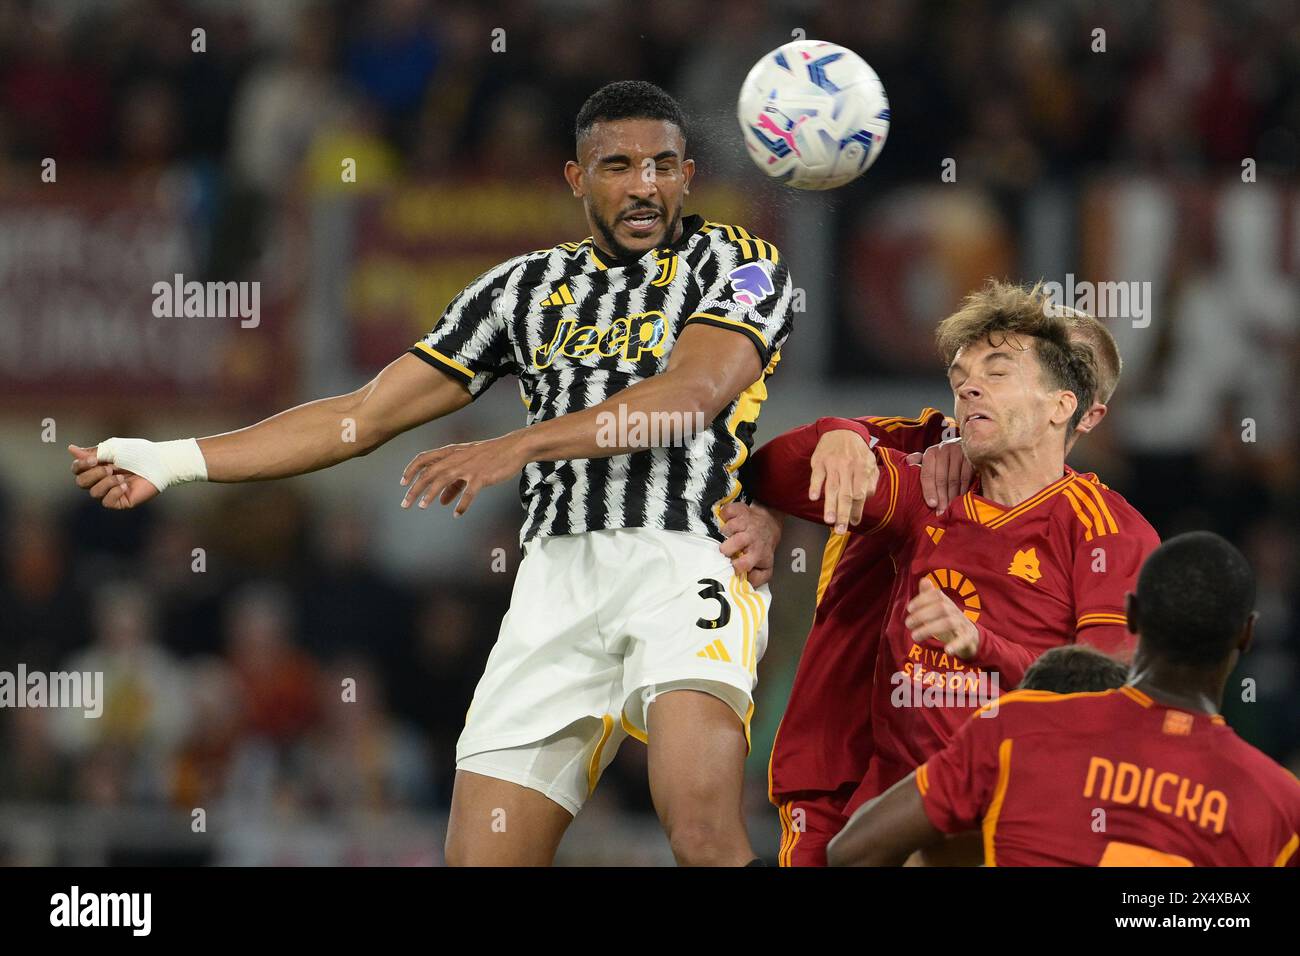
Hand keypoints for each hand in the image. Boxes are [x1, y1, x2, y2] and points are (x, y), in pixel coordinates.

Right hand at [69, 444, 159, 509]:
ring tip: (121, 476)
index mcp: (98, 465)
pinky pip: (106, 502)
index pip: (77, 469)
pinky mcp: (121, 501)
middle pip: (81, 482)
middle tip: (110, 468)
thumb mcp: (113, 449)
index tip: (94, 460)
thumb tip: (70, 449)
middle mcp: (102, 479)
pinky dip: (114, 492)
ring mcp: (111, 491)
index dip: (80, 466)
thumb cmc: (139, 453)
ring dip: (106, 482)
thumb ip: (92, 452)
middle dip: (93, 474)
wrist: (160, 462)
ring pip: (94, 492)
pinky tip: (125, 485)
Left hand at [400, 433, 526, 516]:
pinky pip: (469, 492)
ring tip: (422, 506)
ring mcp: (469, 467)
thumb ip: (453, 483)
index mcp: (452, 453)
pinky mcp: (482, 476)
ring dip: (431, 494)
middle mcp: (457, 458)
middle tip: (405, 503)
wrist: (513, 448)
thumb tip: (440, 501)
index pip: (424, 458)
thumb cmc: (490, 456)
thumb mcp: (468, 465)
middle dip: (415, 488)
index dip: (411, 470)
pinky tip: (457, 513)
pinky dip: (462, 504)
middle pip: (430, 473)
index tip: (402, 483)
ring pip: (444, 480)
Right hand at [719, 500, 782, 587]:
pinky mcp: (740, 509)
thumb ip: (757, 578)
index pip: (745, 563)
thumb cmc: (762, 548)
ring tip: (724, 536)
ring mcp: (746, 522)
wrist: (769, 525)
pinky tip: (725, 520)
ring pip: (728, 527)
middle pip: (736, 542)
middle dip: (726, 548)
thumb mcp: (765, 566)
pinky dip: (723, 514)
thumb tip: (745, 583)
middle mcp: (752, 537)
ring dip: (723, 532)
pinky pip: (727, 510)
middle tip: (723, 550)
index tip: (730, 566)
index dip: (736, 566)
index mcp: (757, 553)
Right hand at [809, 429, 877, 533]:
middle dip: (844, 513)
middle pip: (846, 494)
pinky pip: (817, 475)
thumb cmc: (857, 451)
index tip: (853, 523)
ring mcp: (833, 464)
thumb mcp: (870, 463)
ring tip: (829, 520)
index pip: (860, 494)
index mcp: (862, 469)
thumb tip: (867, 498)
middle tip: (840, 530)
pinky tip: (813, 498)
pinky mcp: (820, 461)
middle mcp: (848, 467)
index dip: (857, 510)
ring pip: (832, 487)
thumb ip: (871, 481)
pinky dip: (815, 487)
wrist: (842, 430)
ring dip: (830, 505)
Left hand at [904, 437, 971, 513]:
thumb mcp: (933, 457)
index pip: (927, 474)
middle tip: (941, 512)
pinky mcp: (971, 456)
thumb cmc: (947, 456)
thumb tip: (908, 461)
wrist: (970, 442)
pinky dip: (964, 490)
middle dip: (941, 498)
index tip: (932, 505)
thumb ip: (920, 461)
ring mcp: (958, 451)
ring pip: (954, 480)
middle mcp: (943, 450)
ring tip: (950, 509)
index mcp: (931, 452)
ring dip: (952, 497)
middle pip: (941, 479)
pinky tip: (961, 499)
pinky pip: (966, 477)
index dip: (929, 491)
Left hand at [904, 578, 978, 658]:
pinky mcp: (968, 638)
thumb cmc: (948, 621)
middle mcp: (955, 611)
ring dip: (930, 629)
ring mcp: (963, 624)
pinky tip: (947, 650)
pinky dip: (955, 645)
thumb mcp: (939, 608)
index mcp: (948, 603)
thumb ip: (929, 596)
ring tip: (915, 637)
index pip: (937, 595)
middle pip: (941, 608)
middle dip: (922, 615)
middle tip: (908, 624)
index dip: (922, 600)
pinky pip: (963, 640)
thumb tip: (924, 580)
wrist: (971, 637)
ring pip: (948, 623)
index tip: (909, 608)